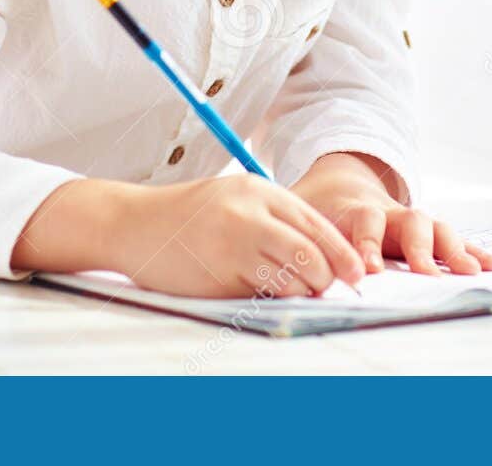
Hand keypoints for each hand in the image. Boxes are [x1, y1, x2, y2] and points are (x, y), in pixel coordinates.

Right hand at [112, 173, 365, 298]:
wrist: (133, 223)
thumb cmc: (191, 214)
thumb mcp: (237, 199)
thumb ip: (275, 219)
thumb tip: (323, 256)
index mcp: (260, 192)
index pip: (317, 225)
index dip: (342, 254)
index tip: (357, 274)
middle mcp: (250, 215)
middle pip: (310, 255)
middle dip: (325, 278)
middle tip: (325, 289)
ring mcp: (233, 247)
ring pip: (290, 279)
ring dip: (299, 291)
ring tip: (292, 290)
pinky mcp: (217, 277)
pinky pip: (260, 296)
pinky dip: (269, 299)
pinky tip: (261, 293)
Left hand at [290, 152, 491, 276]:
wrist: (341, 184)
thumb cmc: (317, 209)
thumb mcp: (300, 215)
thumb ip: (293, 235)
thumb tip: (274, 262)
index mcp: (357, 210)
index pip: (364, 222)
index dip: (367, 244)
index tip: (368, 270)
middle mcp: (391, 214)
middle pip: (412, 222)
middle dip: (421, 249)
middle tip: (427, 274)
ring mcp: (413, 223)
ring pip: (438, 229)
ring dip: (455, 250)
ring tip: (471, 271)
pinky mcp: (428, 235)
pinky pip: (454, 241)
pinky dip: (473, 251)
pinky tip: (491, 264)